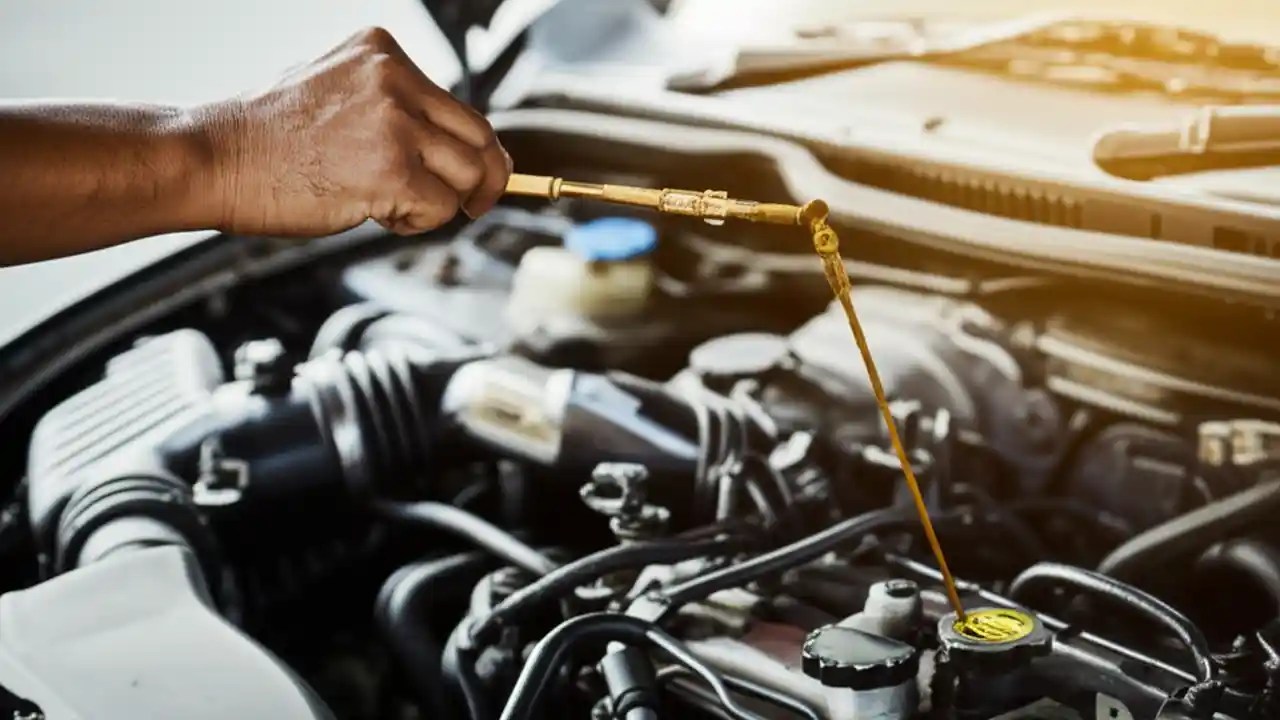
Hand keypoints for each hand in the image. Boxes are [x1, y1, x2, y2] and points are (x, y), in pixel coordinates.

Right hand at [201, 27, 510, 236]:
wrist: (217, 159)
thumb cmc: (268, 139)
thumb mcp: (337, 92)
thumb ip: (392, 107)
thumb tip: (448, 145)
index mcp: (382, 52)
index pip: (457, 105)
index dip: (473, 148)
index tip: (474, 174)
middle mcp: (395, 79)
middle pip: (480, 136)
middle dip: (488, 178)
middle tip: (476, 205)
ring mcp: (395, 123)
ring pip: (469, 174)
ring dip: (444, 203)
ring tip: (395, 208)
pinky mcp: (392, 170)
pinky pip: (440, 207)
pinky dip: (419, 223)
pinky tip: (378, 215)